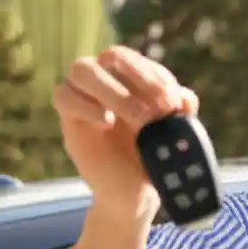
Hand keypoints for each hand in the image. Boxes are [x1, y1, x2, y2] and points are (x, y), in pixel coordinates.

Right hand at [52, 45, 199, 220]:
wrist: (135, 193)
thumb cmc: (154, 157)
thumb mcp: (175, 133)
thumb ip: (182, 112)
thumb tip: (184, 98)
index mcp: (134, 79)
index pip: (140, 59)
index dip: (155, 75)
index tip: (171, 102)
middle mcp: (108, 82)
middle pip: (112, 55)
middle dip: (138, 76)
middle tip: (156, 110)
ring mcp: (85, 98)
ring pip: (82, 69)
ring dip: (112, 90)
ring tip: (136, 118)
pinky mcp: (70, 119)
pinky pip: (63, 96)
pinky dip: (85, 106)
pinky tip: (107, 123)